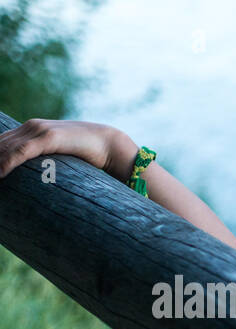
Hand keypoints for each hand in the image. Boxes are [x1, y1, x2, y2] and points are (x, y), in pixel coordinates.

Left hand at [0, 118, 130, 180]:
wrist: (109, 144)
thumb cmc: (88, 155)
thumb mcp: (60, 157)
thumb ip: (47, 160)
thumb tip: (40, 178)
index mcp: (32, 129)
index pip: (2, 142)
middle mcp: (31, 126)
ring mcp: (38, 130)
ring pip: (5, 147)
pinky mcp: (48, 137)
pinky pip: (21, 151)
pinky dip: (7, 162)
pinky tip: (0, 174)